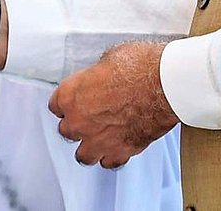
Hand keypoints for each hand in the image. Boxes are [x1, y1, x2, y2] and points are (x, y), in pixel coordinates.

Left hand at [48, 42, 178, 168]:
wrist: (164, 84)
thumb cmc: (139, 67)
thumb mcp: (109, 58)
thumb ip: (96, 76)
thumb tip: (100, 78)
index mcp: (70, 95)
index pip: (55, 105)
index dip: (68, 102)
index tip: (76, 101)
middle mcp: (79, 121)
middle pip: (66, 130)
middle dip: (77, 124)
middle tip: (91, 116)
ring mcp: (98, 140)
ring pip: (83, 155)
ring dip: (90, 147)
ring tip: (100, 138)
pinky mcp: (121, 152)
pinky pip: (109, 163)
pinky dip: (112, 156)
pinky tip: (118, 147)